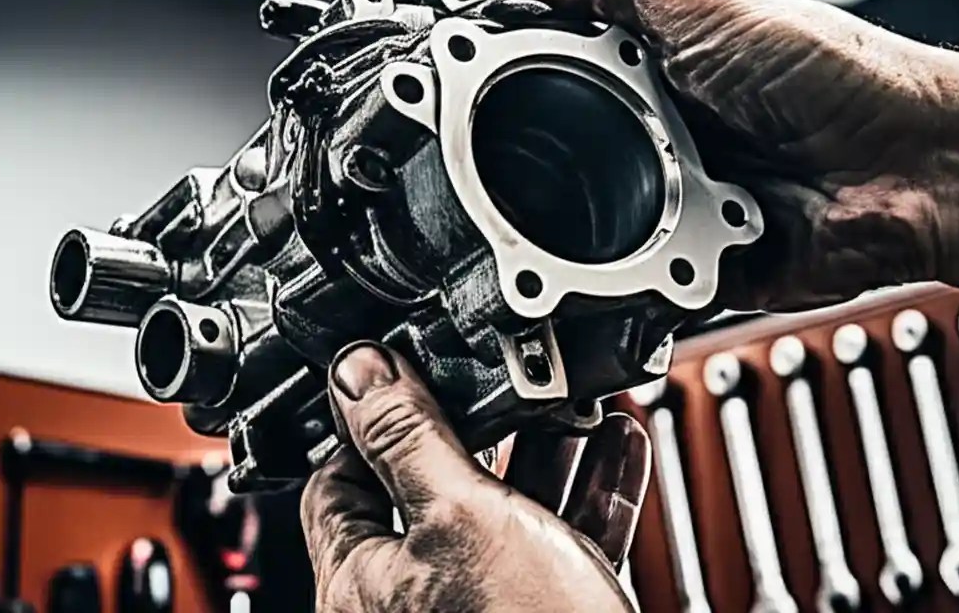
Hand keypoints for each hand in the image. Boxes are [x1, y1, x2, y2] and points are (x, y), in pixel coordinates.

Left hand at [301, 342, 649, 611]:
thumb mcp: (459, 518)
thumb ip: (405, 440)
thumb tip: (358, 374)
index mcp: (363, 579)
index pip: (341, 477)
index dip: (376, 417)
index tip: (412, 370)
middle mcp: (415, 599)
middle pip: (437, 486)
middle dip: (485, 426)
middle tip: (512, 381)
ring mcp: (481, 609)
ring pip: (507, 511)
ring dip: (548, 452)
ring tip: (578, 404)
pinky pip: (558, 543)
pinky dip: (589, 496)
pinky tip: (617, 451)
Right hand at [487, 0, 948, 311]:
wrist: (905, 168)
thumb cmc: (826, 73)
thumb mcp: (698, 3)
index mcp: (649, 71)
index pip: (549, 75)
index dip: (504, 84)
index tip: (463, 91)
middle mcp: (654, 137)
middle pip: (557, 160)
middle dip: (531, 168)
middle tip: (499, 168)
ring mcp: (670, 204)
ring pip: (584, 233)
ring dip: (574, 231)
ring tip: (569, 220)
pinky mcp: (688, 270)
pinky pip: (632, 289)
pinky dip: (623, 284)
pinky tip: (622, 265)